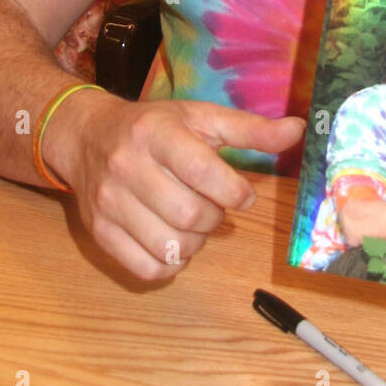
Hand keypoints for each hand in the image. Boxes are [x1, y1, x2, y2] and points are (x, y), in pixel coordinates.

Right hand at [43, 89, 304, 280]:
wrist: (87, 137)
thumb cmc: (155, 127)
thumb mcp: (201, 117)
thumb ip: (250, 130)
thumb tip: (298, 131)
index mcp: (156, 133)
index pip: (203, 172)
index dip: (234, 192)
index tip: (242, 195)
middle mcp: (127, 167)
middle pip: (190, 216)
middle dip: (215, 219)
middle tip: (213, 206)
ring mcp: (109, 203)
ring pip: (171, 247)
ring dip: (195, 243)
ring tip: (192, 222)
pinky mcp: (99, 232)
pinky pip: (147, 268)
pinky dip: (171, 263)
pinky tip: (173, 240)